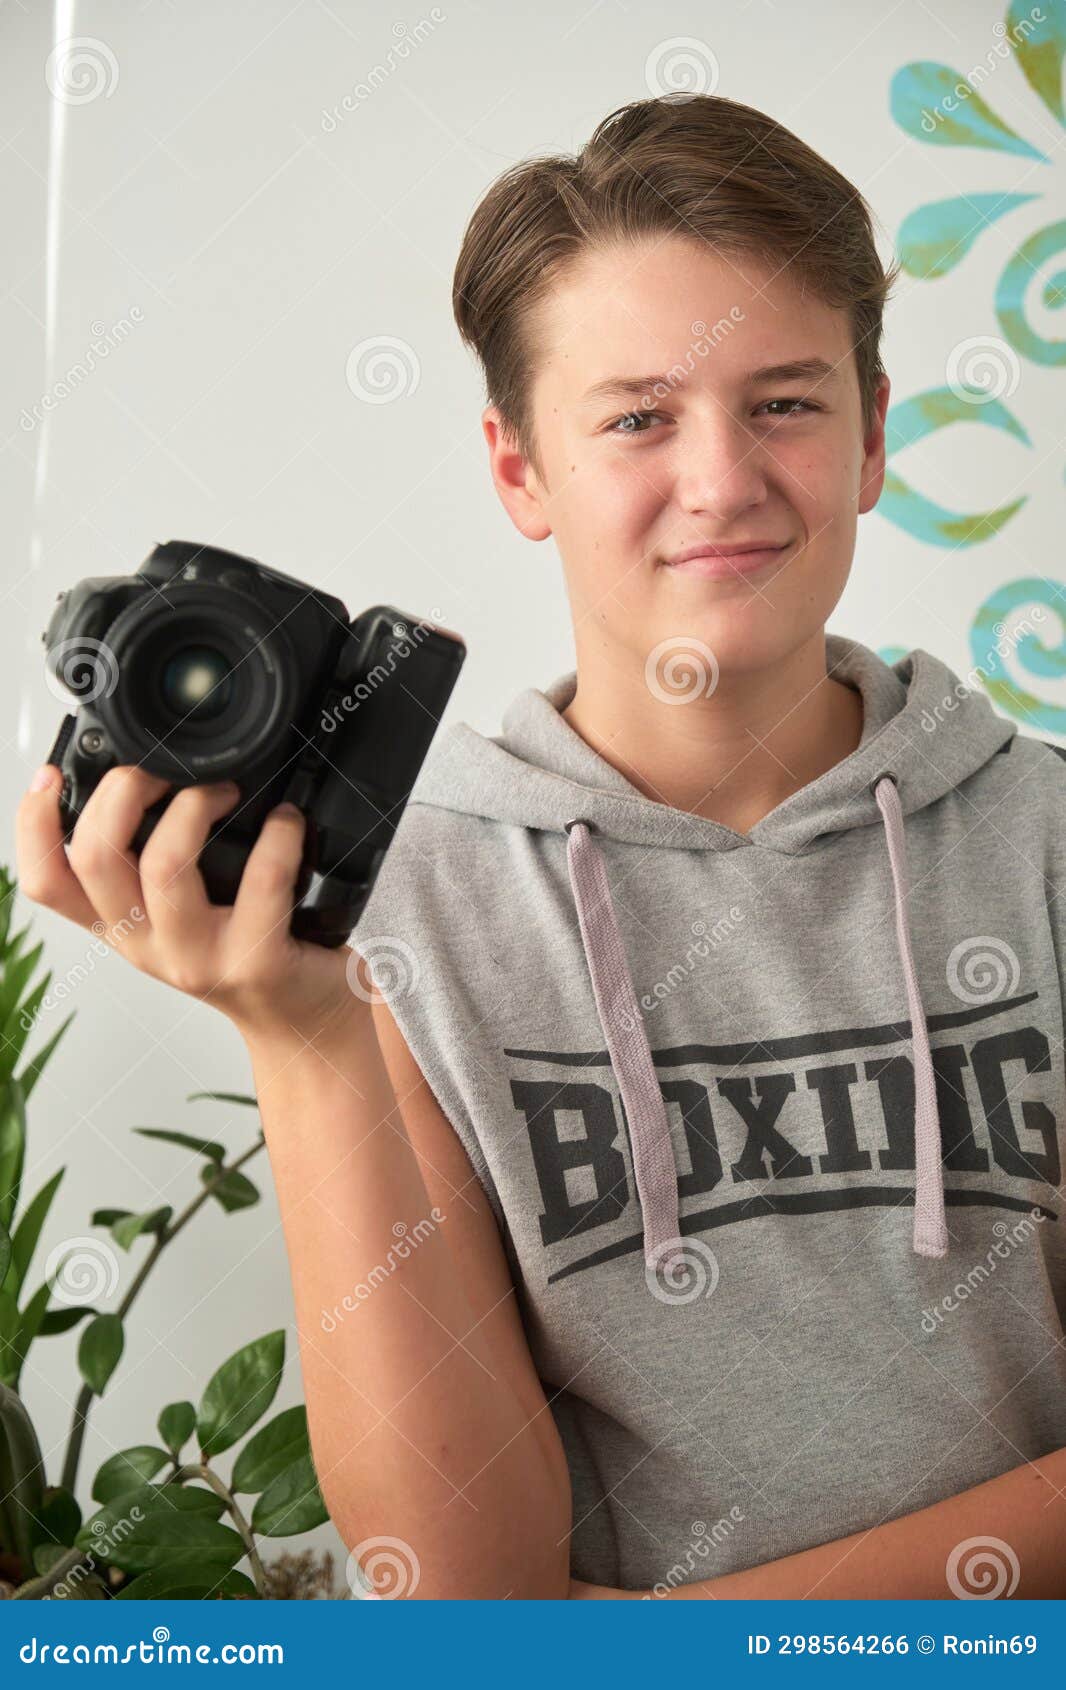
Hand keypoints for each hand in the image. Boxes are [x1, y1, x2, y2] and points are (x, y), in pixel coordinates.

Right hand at [15, 762, 365, 1047]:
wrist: (302, 1022)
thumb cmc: (249, 954)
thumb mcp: (182, 916)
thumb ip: (153, 865)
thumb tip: (147, 778)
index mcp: (122, 928)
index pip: (47, 883)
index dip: (34, 826)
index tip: (51, 777)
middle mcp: (148, 947)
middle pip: (96, 858)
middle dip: (124, 789)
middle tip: (165, 771)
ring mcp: (198, 959)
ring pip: (165, 866)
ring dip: (195, 807)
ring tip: (227, 791)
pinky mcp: (257, 963)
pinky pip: (262, 879)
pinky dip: (278, 836)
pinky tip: (287, 821)